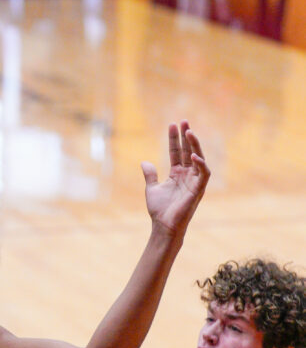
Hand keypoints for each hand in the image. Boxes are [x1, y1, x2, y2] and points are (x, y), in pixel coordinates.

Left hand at [141, 121, 209, 239]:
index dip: (174, 139)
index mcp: (177, 173)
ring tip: (189, 132)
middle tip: (183, 121)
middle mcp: (187, 175)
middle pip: (188, 151)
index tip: (172, 125)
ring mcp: (194, 181)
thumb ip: (150, 175)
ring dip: (194, 145)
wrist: (163, 226)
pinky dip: (200, 164)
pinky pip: (204, 174)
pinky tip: (193, 156)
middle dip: (186, 136)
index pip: (176, 152)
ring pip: (198, 158)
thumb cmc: (159, 210)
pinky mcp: (198, 190)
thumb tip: (144, 162)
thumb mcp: (152, 189)